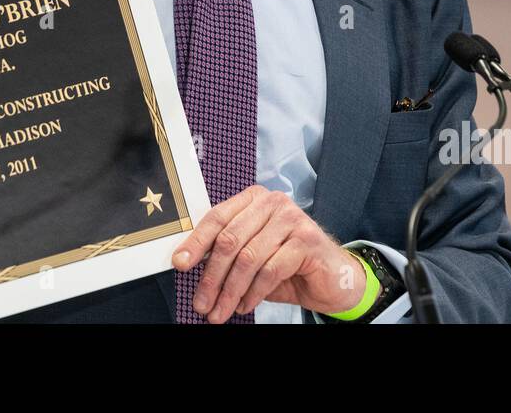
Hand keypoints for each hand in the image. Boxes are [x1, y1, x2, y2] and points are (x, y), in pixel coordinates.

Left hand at [171, 185, 365, 322]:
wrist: (331, 278)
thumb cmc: (288, 264)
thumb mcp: (252, 254)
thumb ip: (227, 252)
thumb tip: (188, 264)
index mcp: (254, 199)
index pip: (217, 217)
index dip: (196, 242)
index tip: (179, 264)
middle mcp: (273, 202)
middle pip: (230, 239)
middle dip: (212, 277)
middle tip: (202, 304)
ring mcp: (292, 219)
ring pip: (248, 258)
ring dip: (230, 291)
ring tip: (220, 311)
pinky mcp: (306, 240)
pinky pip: (270, 270)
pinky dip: (253, 293)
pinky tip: (245, 305)